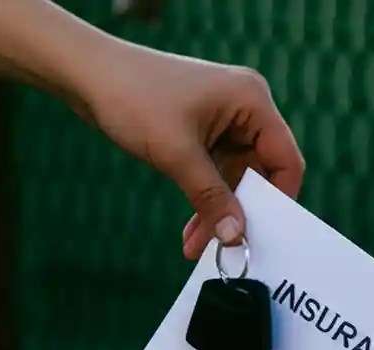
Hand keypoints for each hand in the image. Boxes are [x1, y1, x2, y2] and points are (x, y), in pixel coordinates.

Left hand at [79, 45, 304, 259]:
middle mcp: (244, 108)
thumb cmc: (134, 99)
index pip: (285, 159)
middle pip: (259, 173)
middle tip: (225, 250)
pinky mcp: (201, 131)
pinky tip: (191, 230)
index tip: (262, 236)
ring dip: (217, 212)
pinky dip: (204, 199)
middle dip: (240, 212)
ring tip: (197, 248)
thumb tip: (236, 237)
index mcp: (252, 100)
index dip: (278, 201)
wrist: (88, 75)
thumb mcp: (177, 155)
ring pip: (233, 178)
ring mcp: (222, 120)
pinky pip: (213, 173)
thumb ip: (210, 197)